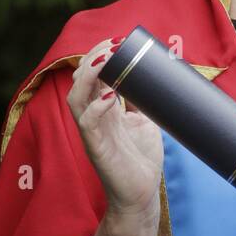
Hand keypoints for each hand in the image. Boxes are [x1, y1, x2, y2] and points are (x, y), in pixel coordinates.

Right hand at [66, 37, 162, 221]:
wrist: (142, 194)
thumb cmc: (141, 159)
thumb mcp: (146, 121)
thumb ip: (145, 101)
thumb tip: (158, 76)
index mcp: (104, 109)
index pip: (93, 75)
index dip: (100, 56)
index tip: (119, 41)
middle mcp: (94, 116)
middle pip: (81, 79)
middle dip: (94, 58)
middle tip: (114, 45)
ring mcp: (92, 132)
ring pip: (76, 97)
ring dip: (90, 75)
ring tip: (107, 60)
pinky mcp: (96, 148)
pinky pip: (87, 122)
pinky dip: (96, 107)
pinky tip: (111, 97)